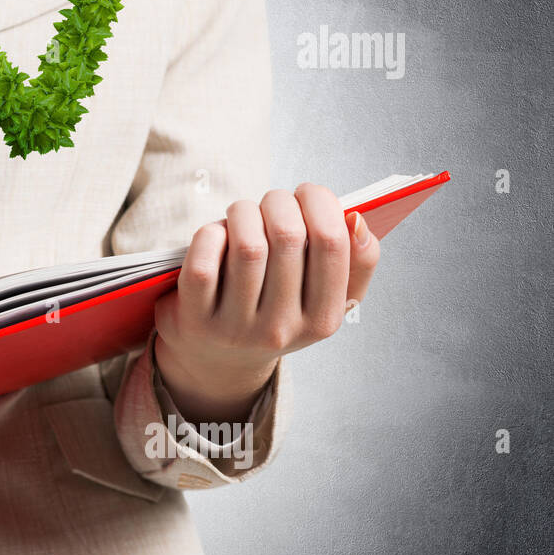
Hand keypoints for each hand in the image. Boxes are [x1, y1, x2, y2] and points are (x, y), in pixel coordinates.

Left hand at [153, 183, 379, 424]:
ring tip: (243, 213)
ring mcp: (236, 328)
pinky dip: (211, 233)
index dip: (320, 203)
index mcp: (322, 320)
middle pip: (288, 236)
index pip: (332, 244)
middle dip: (279, 201)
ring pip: (247, 244)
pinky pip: (205, 259)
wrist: (217, 361)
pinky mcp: (196, 320)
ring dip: (244, 212)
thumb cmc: (276, 312)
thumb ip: (355, 262)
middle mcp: (280, 329)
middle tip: (272, 201)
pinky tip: (217, 235)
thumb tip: (357, 218)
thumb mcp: (324, 299)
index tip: (307, 193)